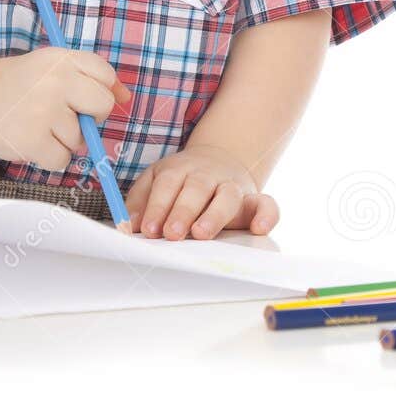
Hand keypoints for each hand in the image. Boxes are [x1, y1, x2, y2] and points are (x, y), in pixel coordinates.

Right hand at [0, 46, 130, 169]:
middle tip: (69, 115)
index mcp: (64, 58)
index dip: (99, 91)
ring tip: (41, 125)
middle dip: (92, 117)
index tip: (81, 96)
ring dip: (64, 139)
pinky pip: (62, 159)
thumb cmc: (25, 82)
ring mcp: (43, 111)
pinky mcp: (31, 140)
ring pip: (80, 139)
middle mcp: (56, 81)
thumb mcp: (58, 66)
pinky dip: (52, 157)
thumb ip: (95, 77)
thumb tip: (126, 98)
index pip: (106, 76)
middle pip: (102, 107)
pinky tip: (35, 140)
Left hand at [124, 142, 279, 239]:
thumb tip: (128, 226)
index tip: (147, 229)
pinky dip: (267, 215)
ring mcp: (232, 186)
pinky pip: (267, 204)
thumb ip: (141, 201)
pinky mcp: (254, 200)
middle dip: (183, 211)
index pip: (167, 185)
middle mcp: (207, 176)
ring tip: (202, 234)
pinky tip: (259, 229)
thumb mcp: (156, 180)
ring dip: (215, 215)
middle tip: (171, 234)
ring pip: (227, 196)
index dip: (156, 206)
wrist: (220, 161)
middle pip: (196, 189)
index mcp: (180, 170)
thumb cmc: (182, 181)